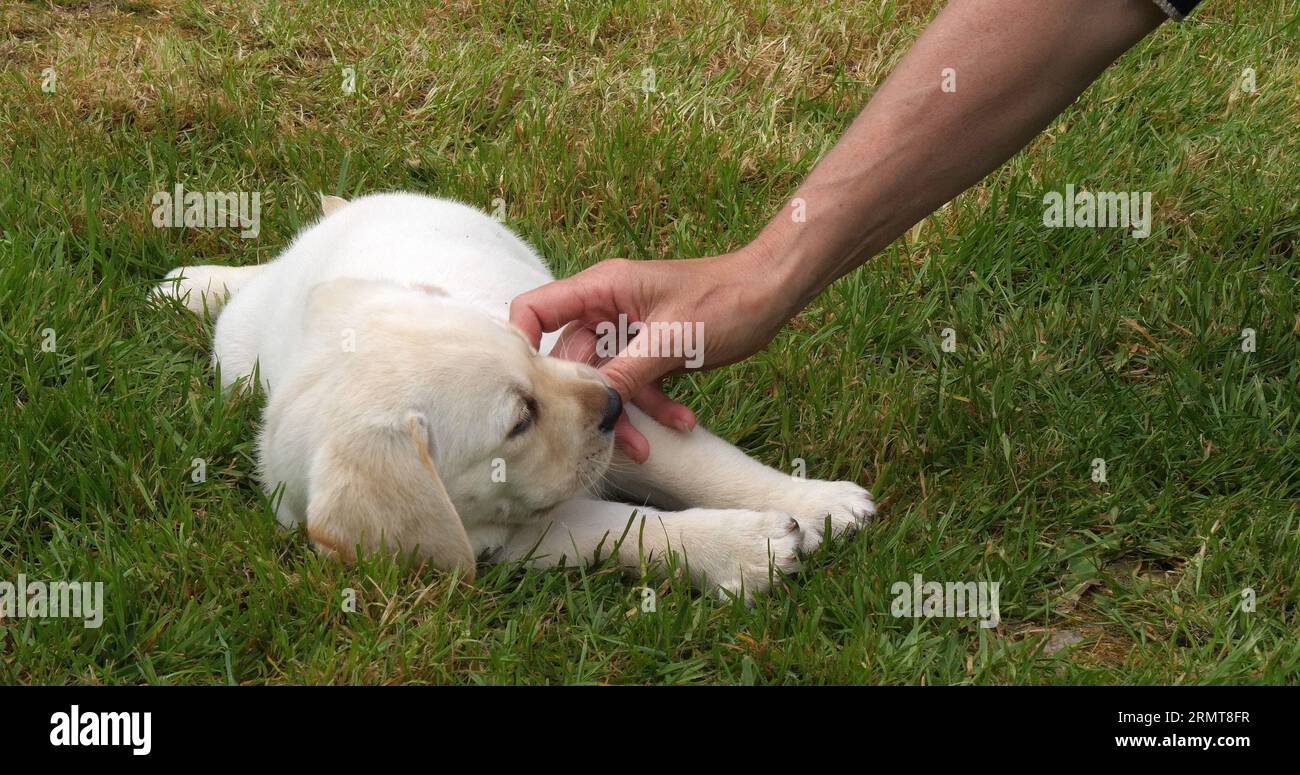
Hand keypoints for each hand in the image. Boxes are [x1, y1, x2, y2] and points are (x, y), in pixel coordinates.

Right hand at [510, 246, 795, 461]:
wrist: (774, 292)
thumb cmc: (726, 298)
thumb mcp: (672, 341)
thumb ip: (626, 373)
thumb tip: (591, 405)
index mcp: (602, 288)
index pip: (536, 310)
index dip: (522, 345)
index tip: (530, 390)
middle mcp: (607, 307)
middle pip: (571, 359)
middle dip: (588, 400)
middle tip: (598, 437)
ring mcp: (629, 330)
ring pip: (607, 379)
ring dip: (626, 412)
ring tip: (645, 448)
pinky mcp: (652, 349)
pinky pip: (638, 382)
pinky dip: (656, 405)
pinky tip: (683, 423)